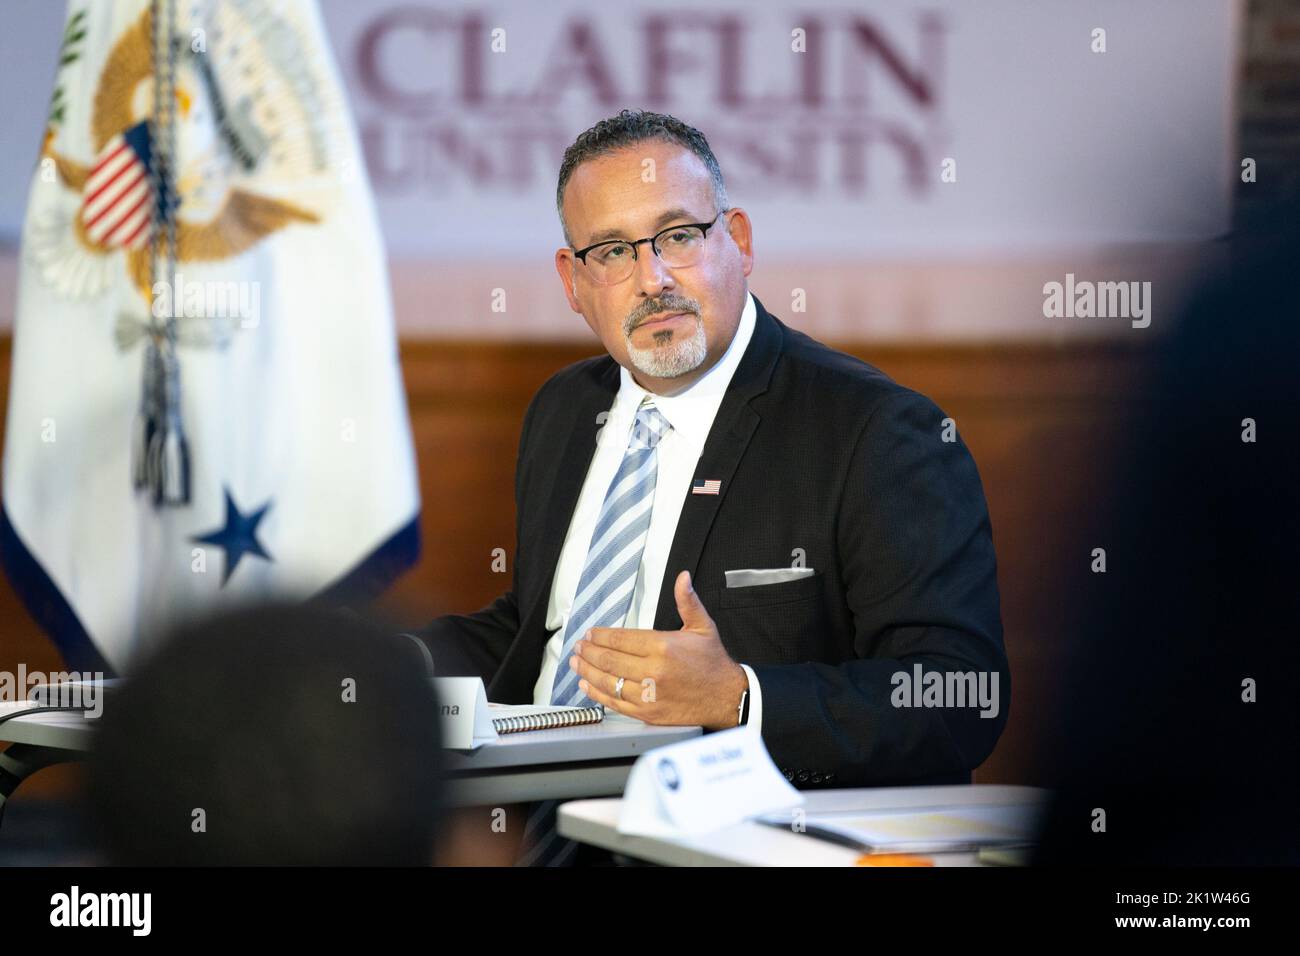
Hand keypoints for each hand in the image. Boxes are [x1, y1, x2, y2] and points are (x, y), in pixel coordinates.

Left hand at [570, 570, 746, 729]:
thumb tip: (683, 578)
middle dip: (588, 652)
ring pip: (607, 681)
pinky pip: (615, 703)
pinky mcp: (647, 712)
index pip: (620, 639)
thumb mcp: (703, 627)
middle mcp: (653, 671)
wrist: (727, 698)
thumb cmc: (713, 663)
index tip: (590, 634)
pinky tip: (587, 685)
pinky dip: (597, 694)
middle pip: (609, 659)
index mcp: (663, 647)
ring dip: (587, 671)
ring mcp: (648, 694)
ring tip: (576, 662)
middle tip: (578, 646)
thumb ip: (687, 601)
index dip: (600, 636)